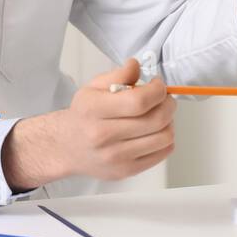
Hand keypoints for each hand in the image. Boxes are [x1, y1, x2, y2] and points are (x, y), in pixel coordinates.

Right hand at [1, 58, 175, 188]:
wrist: (67, 147)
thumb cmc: (84, 115)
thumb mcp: (93, 87)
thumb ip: (118, 74)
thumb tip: (137, 65)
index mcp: (93, 109)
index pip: (138, 101)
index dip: (157, 90)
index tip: (158, 85)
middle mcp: (102, 135)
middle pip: (155, 120)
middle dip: (168, 104)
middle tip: (164, 99)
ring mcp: (115, 156)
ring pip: (163, 138)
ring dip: (169, 122)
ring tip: (160, 115)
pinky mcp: (126, 170)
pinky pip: (162, 154)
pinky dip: (166, 140)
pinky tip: (155, 132)